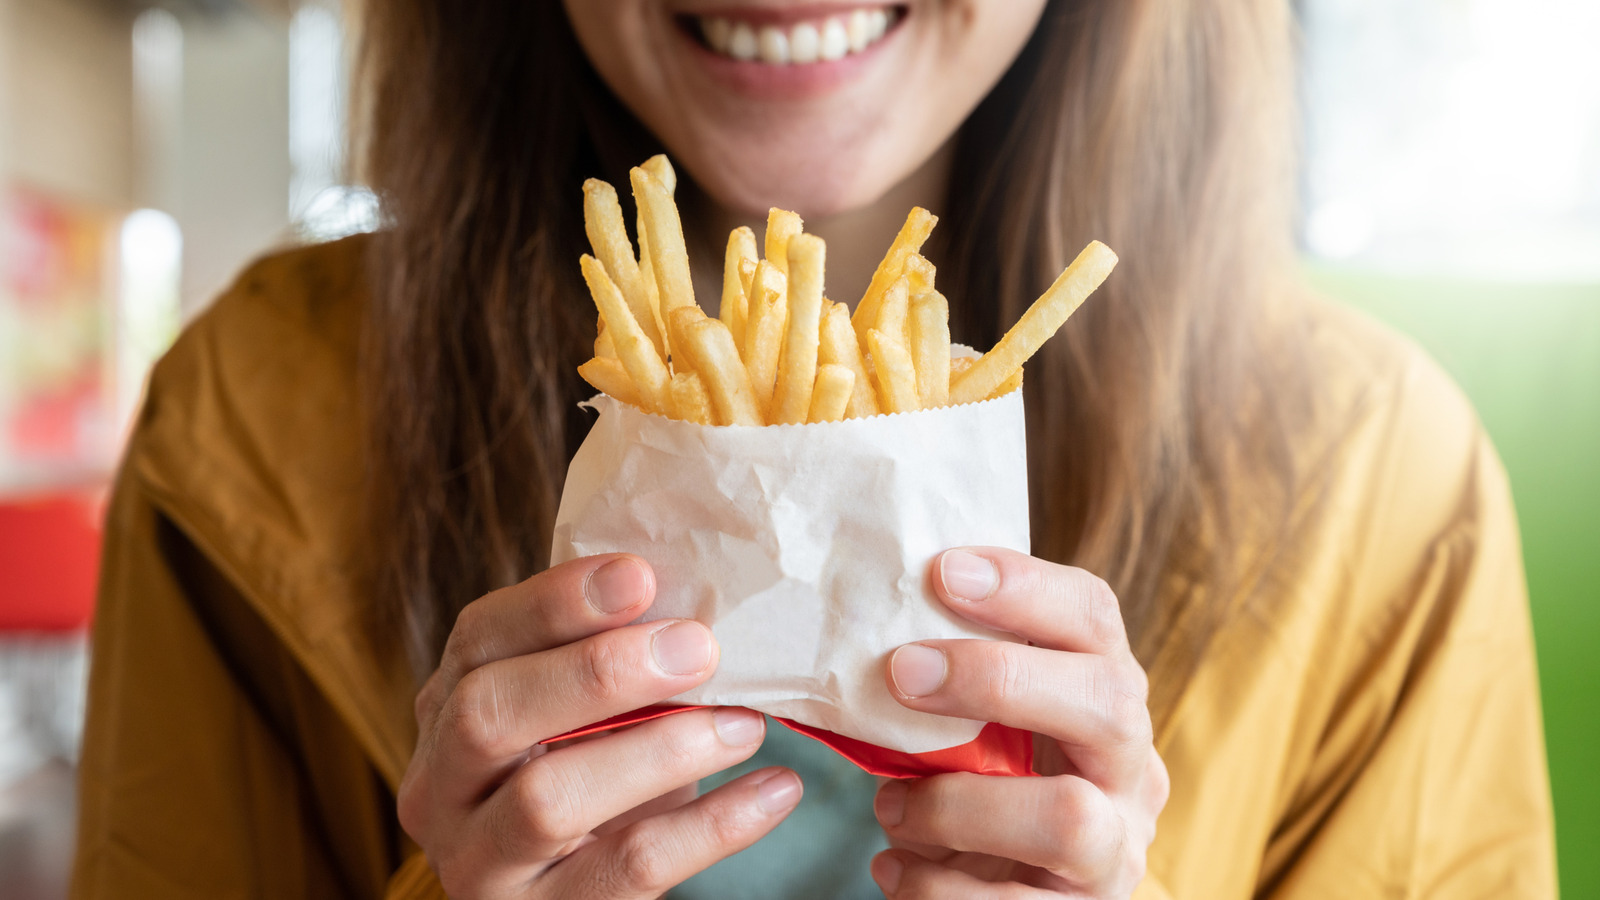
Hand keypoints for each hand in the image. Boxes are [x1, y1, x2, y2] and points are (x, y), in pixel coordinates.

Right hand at [397, 554, 802, 898]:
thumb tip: (695, 598)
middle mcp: (440, 788)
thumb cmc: (593, 777)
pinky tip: (774, 790)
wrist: (581, 893)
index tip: (639, 574)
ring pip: (548, 801)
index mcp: (445, 710)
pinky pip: (628, 869)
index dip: (554, 602)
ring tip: (745, 724)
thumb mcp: (580, 715)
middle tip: (697, 647)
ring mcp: (482, 863)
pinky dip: (712, 826)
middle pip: (489, 714)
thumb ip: (609, 657)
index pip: (478, 639)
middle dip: (596, 671)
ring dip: (659, 750)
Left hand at [870, 548, 1167, 897]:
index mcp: (1108, 696)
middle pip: (1108, 703)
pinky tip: (894, 868)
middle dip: (1000, 679)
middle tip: (902, 671)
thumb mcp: (988, 729)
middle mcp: (1132, 768)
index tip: (942, 570)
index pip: (1094, 617)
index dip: (1026, 586)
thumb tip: (856, 613)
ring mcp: (1118, 849)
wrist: (1022, 896)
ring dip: (959, 806)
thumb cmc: (991, 791)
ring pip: (1070, 819)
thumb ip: (954, 676)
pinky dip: (938, 887)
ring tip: (890, 807)